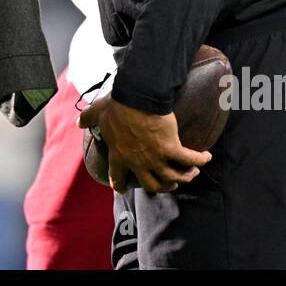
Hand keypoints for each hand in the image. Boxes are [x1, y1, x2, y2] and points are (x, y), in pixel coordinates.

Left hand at [79, 93, 211, 193]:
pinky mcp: (172, 148)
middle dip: (161, 187)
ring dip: (183, 178)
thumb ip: (88, 118)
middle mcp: (137, 161)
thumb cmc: (118, 104)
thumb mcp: (98, 112)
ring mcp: (155, 157)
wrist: (138, 97)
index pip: (117, 177)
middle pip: (151, 185)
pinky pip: (189, 160)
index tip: (123, 188)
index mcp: (119, 154)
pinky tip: (206, 156)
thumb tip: (78, 122)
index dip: (119, 184)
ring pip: (172, 178)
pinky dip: (200, 160)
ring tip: (190, 174)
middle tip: (168, 184)